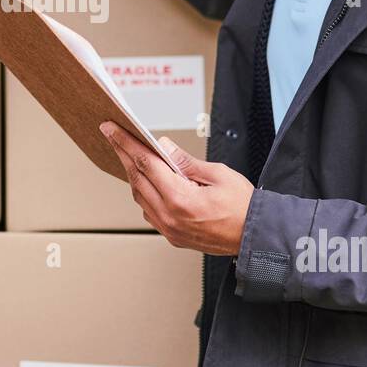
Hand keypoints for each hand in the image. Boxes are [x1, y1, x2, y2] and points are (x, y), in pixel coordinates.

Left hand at [99, 121, 254, 255]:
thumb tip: (163, 146)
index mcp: (179, 198)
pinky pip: (149, 211)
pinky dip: (144, 192)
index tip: (111, 129)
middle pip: (137, 178)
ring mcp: (168, 228)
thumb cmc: (243, 206)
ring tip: (128, 154)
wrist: (255, 238)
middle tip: (113, 135)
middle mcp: (169, 216)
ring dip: (133, 173)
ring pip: (140, 196)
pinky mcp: (172, 236)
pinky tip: (146, 180)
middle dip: (123, 153)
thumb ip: (186, 161)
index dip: (125, 142)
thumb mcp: (218, 174)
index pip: (145, 163)